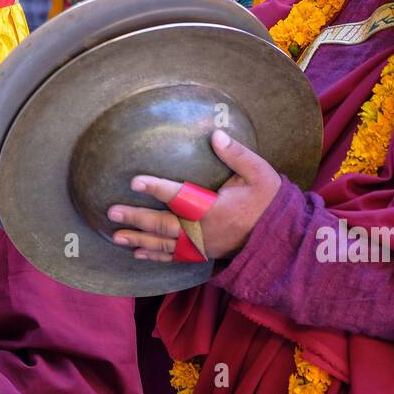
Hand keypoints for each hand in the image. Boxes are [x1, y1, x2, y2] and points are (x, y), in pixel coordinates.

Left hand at [106, 129, 281, 261]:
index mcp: (213, 210)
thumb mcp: (260, 174)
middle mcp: (202, 231)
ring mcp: (201, 246)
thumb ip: (238, 155)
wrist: (281, 237)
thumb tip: (216, 135)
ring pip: (164, 245)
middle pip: (163, 225)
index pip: (179, 196)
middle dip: (136, 218)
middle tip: (112, 212)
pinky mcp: (202, 254)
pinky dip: (155, 256)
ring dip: (139, 240)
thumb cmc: (269, 202)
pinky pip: (174, 258)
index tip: (135, 182)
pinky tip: (137, 253)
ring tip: (115, 236)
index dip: (156, 188)